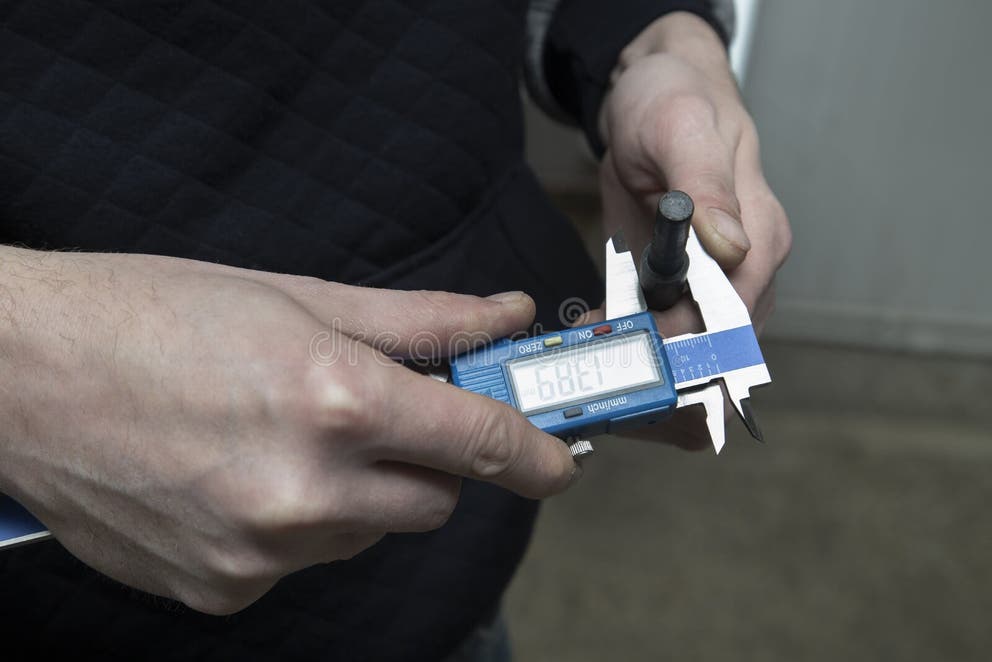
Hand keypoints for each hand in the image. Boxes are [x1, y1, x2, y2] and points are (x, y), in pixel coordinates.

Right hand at [0, 248, 574, 613]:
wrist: (22, 373)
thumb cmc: (152, 314)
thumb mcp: (298, 297)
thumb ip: (420, 321)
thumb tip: (502, 319)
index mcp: (333, 402)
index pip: (477, 443)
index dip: (532, 452)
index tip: (556, 460)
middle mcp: (304, 492)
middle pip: (433, 502)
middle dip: (428, 462)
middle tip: (379, 415)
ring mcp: (260, 554)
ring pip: (369, 535)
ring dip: (358, 493)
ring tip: (285, 434)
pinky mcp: (222, 590)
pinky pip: (305, 563)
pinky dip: (300, 525)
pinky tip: (243, 475)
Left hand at [592, 12, 791, 448]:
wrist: (650, 93)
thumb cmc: (672, 101)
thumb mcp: (682, 128)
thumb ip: (707, 185)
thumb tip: (732, 245)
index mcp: (759, 240)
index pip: (734, 323)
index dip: (687, 352)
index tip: (639, 366)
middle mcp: (744, 273)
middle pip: (715, 353)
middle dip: (662, 374)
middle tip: (604, 381)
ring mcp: (710, 285)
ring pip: (690, 355)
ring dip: (643, 368)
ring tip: (590, 367)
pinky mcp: (677, 286)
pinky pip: (659, 332)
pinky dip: (628, 345)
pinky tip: (592, 340)